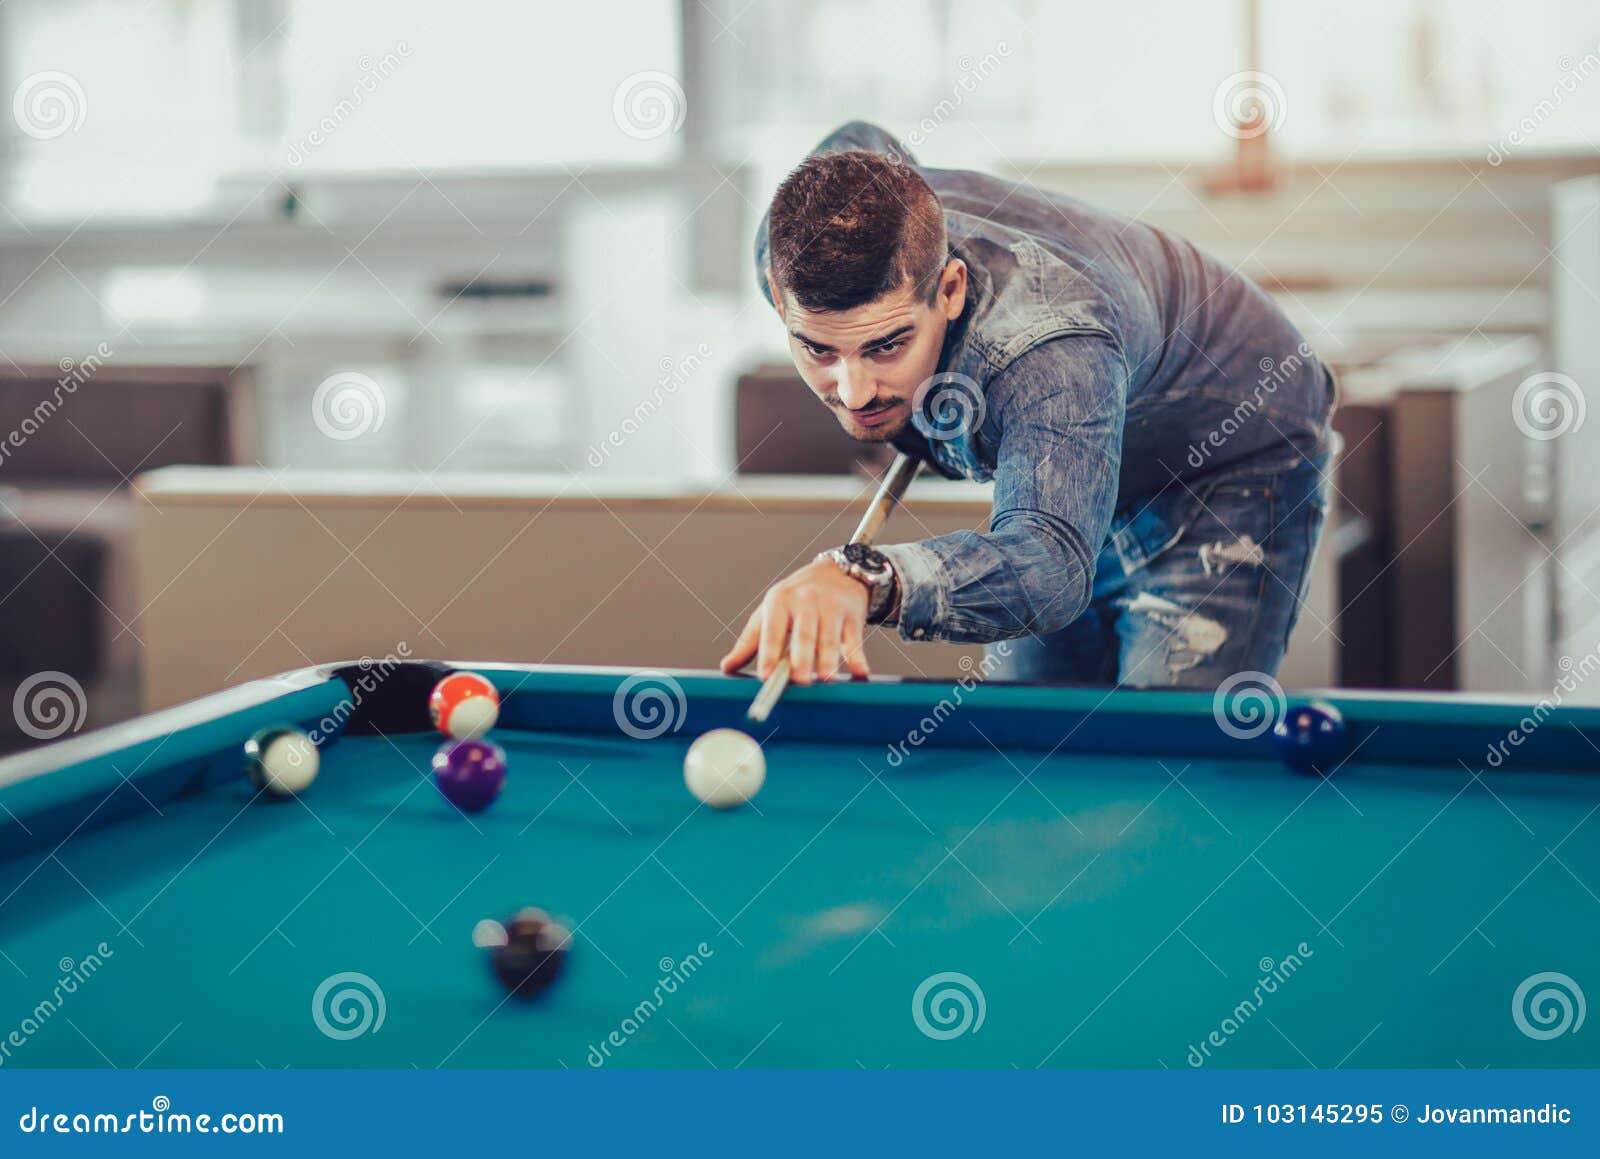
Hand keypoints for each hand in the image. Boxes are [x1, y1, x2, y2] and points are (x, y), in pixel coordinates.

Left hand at [720, 559, 871, 683]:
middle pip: (804, 634)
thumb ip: (750, 641)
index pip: (772, 629)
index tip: (765, 674)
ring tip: (826, 679)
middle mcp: (805, 601)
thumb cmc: (797, 598)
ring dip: (829, 659)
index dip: (769, 652)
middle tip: (800, 681)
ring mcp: (831, 606)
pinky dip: (858, 657)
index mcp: (780, 601)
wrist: (837, 571)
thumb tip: (727, 666)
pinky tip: (860, 672)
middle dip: (802, 657)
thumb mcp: (770, 611)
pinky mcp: (852, 614)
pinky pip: (854, 638)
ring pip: (830, 637)